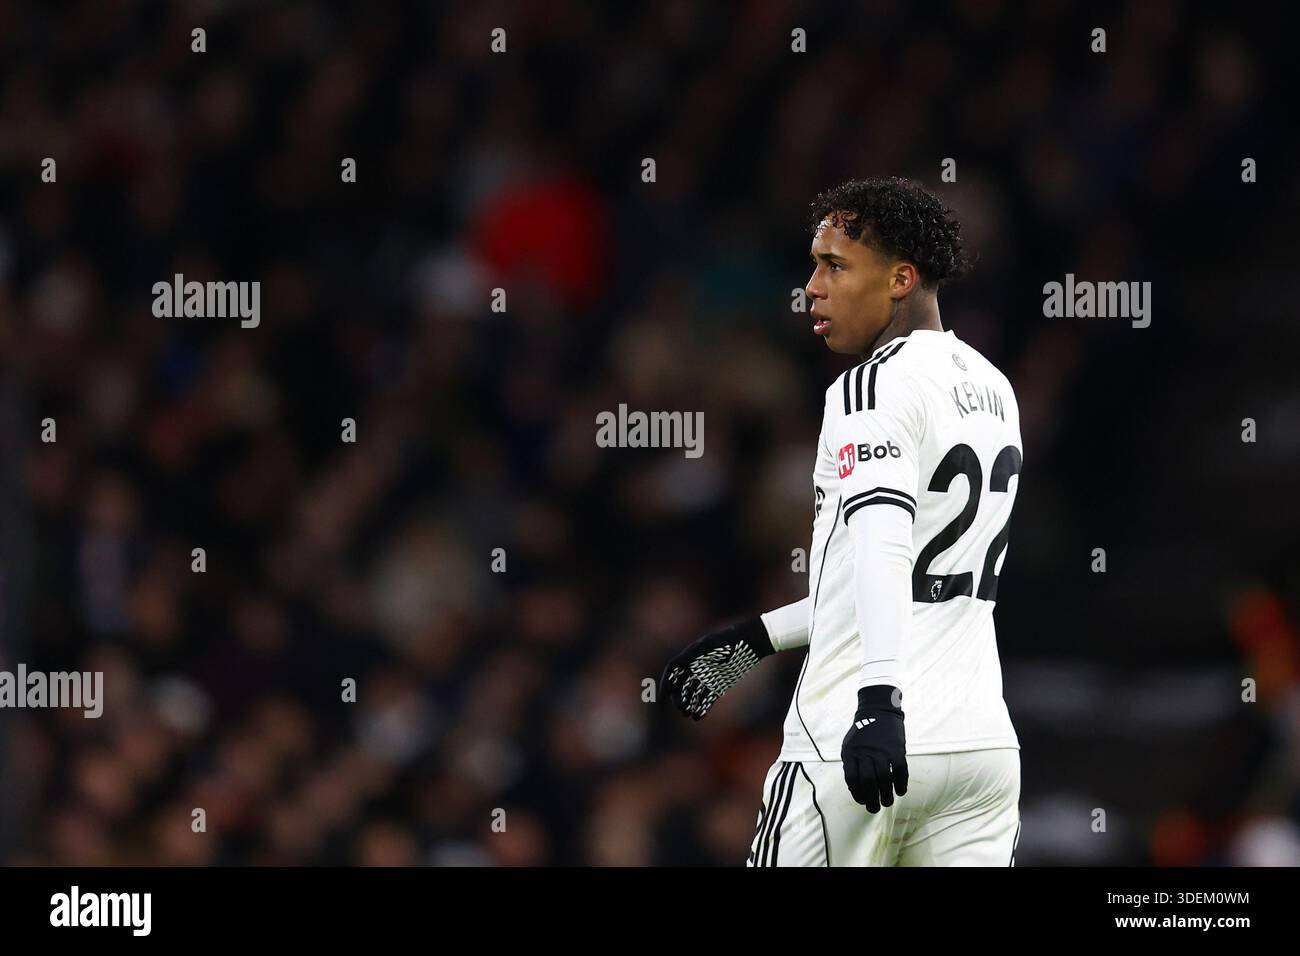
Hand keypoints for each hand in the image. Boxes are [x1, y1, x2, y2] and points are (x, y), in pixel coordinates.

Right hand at [661, 617, 773, 719]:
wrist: (748, 644)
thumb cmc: (727, 642)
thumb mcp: (708, 646)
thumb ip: (692, 655)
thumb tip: (675, 665)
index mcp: (691, 656)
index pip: (673, 670)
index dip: (666, 682)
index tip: (663, 695)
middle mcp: (697, 668)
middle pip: (682, 685)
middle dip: (679, 697)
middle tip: (680, 707)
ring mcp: (708, 677)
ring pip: (694, 694)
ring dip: (689, 704)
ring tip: (687, 713)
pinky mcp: (718, 685)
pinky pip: (707, 698)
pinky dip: (702, 708)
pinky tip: (698, 716)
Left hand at [841, 685, 907, 811]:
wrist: (879, 710)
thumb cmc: (864, 732)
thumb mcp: (850, 745)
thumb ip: (851, 764)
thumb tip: (856, 788)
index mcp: (851, 752)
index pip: (852, 779)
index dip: (857, 793)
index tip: (862, 800)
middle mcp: (865, 753)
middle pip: (868, 782)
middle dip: (871, 799)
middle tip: (874, 808)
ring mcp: (881, 751)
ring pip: (884, 780)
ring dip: (886, 795)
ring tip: (887, 802)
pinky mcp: (896, 750)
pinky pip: (899, 771)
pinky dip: (901, 784)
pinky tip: (900, 791)